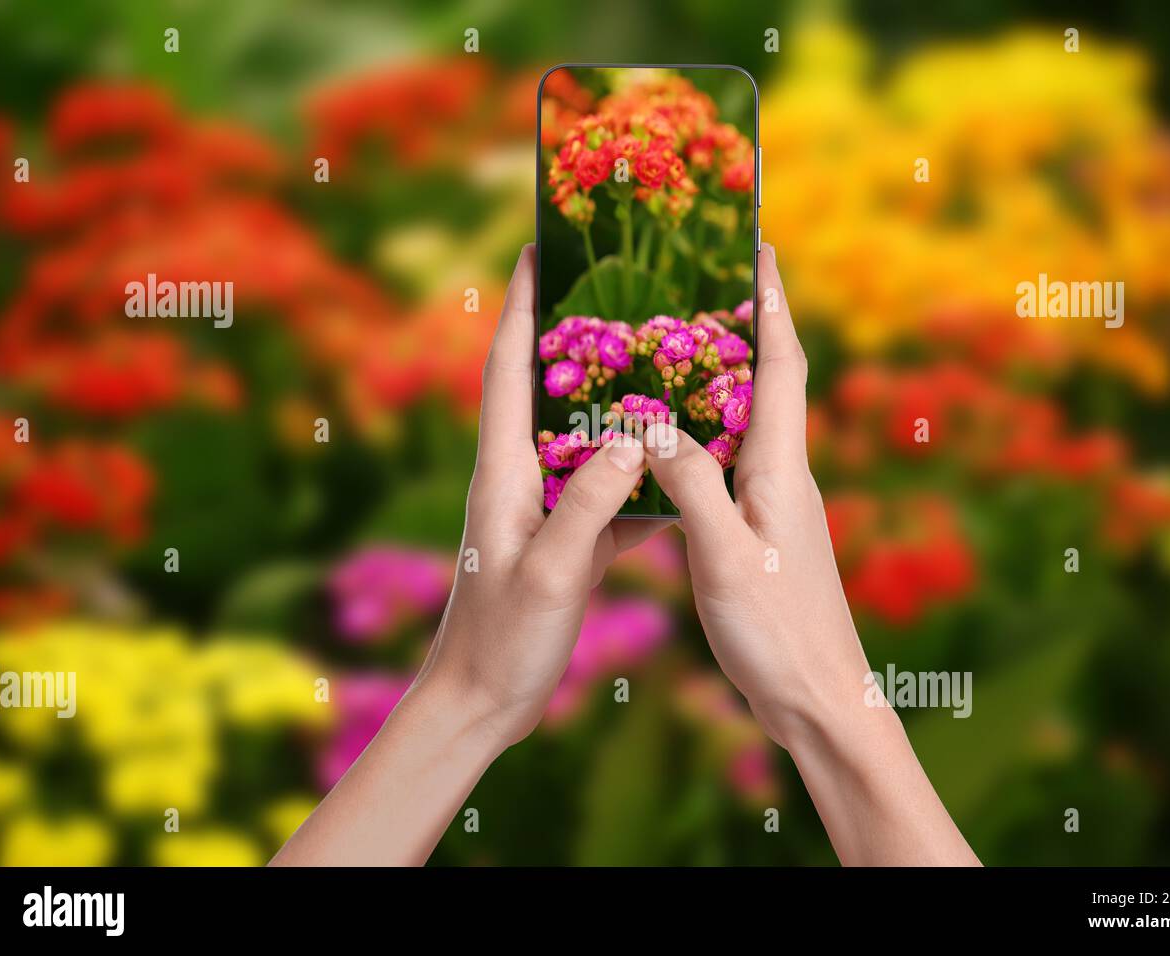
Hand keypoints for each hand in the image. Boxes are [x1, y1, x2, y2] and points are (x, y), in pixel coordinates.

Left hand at [272, 246, 665, 865]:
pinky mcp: (569, 539)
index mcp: (503, 471)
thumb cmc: (501, 639)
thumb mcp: (550, 570)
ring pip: (587, 437)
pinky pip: (612, 490)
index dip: (524, 304)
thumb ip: (592, 503)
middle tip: (620, 286)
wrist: (482, 701)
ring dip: (620, 401)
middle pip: (548, 388)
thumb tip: (636, 435)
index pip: (508, 368)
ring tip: (667, 361)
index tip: (537, 244)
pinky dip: (645, 472)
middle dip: (576, 333)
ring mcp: (546, 507)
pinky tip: (687, 467)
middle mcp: (521, 477)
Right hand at [641, 243, 978, 864]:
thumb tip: (655, 426)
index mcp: (782, 470)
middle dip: (742, 327)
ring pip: (744, 425)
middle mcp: (786, 477)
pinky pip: (729, 466)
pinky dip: (701, 439)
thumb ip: (691, 488)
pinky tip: (667, 446)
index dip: (771, 302)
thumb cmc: (779, 636)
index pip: (780, 365)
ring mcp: (776, 507)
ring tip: (670, 348)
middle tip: (698, 283)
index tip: (758, 245)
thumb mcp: (725, 560)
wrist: (821, 703)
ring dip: (717, 381)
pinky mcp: (762, 536)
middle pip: (766, 383)